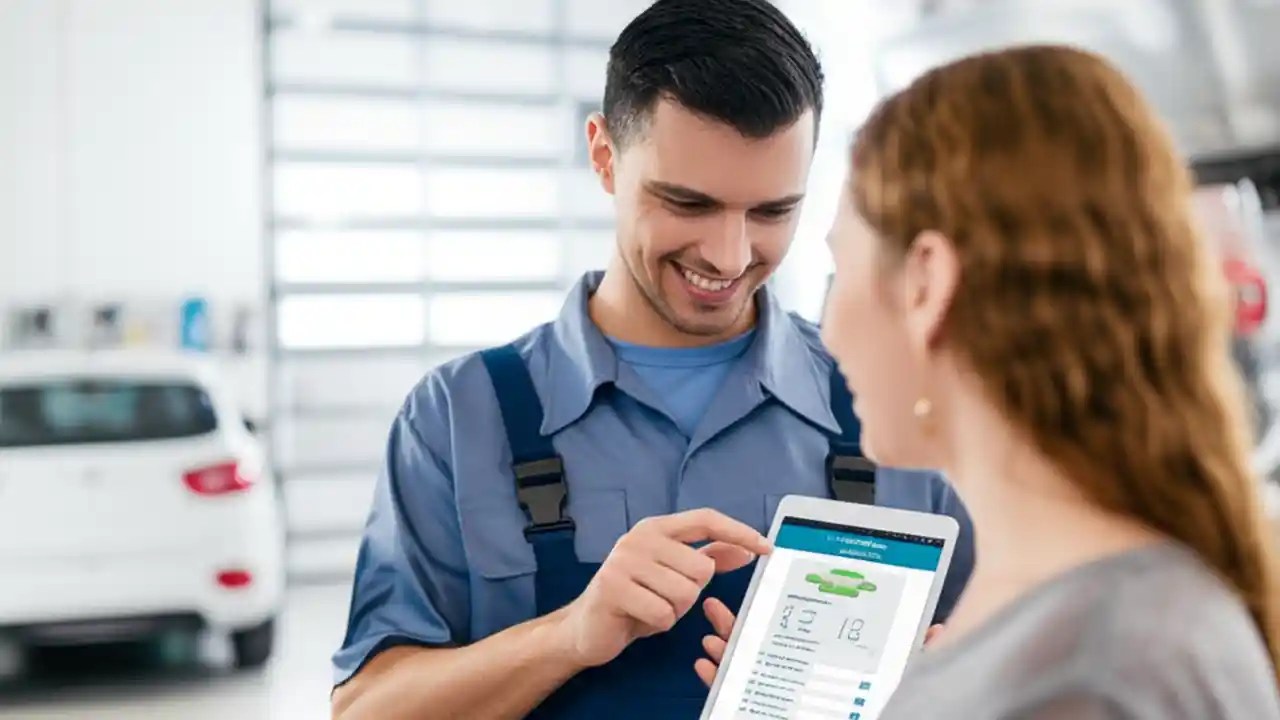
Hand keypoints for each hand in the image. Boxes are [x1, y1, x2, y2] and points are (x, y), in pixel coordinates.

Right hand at [551, 509, 769, 670]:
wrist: (587, 627)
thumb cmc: (636, 598)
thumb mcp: (674, 574)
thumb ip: (709, 558)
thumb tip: (748, 550)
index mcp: (656, 527)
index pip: (706, 519)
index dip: (739, 532)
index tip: (768, 547)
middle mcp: (639, 538)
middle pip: (700, 567)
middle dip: (692, 592)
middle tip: (666, 596)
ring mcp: (623, 561)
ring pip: (684, 593)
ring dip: (675, 611)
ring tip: (652, 607)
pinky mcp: (613, 588)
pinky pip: (663, 613)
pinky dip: (660, 623)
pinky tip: (641, 618)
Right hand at [694, 607, 945, 687]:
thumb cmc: (871, 703)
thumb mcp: (892, 677)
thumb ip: (912, 655)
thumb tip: (939, 631)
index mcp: (821, 662)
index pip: (794, 632)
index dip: (772, 612)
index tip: (754, 590)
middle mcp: (795, 676)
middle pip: (759, 644)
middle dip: (734, 624)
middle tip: (714, 604)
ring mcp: (777, 696)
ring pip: (740, 667)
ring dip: (722, 649)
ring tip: (709, 636)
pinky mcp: (762, 708)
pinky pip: (731, 696)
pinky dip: (716, 681)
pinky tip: (707, 666)